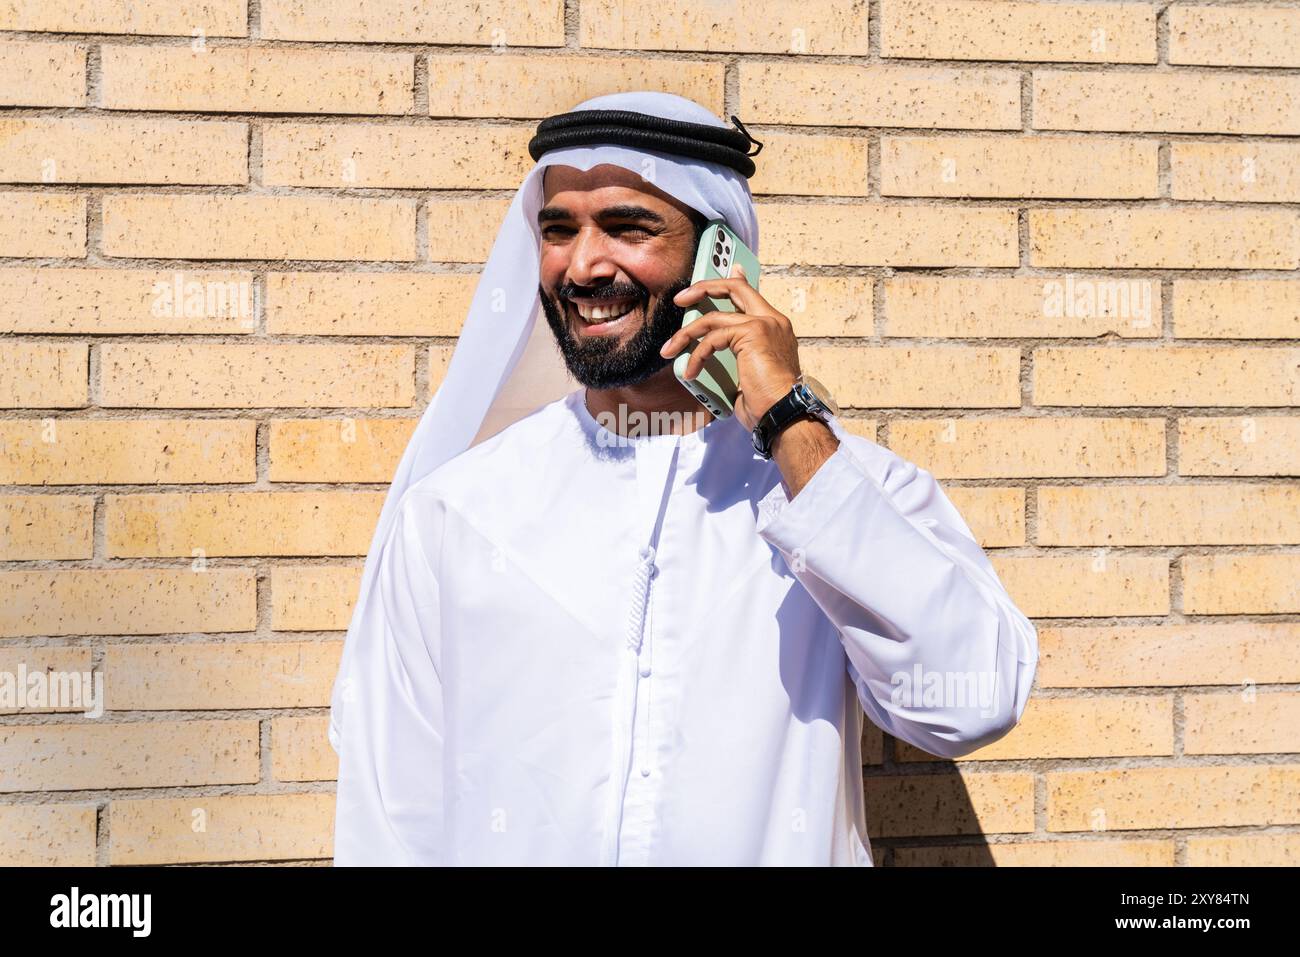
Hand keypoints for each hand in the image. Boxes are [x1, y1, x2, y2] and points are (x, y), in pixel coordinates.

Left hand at [659, 263, 800, 432]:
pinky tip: (690, 372)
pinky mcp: (752, 333)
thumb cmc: (768, 404)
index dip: (737, 280)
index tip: (729, 268)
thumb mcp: (747, 375)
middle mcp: (773, 321)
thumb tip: (708, 353)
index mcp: (776, 328)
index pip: (753, 295)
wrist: (784, 414)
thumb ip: (734, 356)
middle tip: (681, 299)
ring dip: (686, 333)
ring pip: (713, 317)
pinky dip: (696, 354)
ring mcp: (764, 324)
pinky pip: (712, 338)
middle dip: (704, 288)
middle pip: (735, 288)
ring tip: (669, 350)